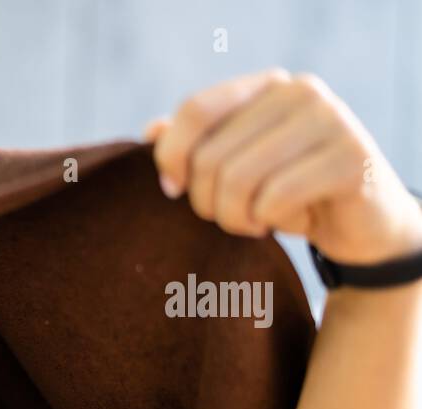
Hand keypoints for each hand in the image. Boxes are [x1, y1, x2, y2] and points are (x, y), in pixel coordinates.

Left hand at [144, 68, 421, 264]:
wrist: (357, 222)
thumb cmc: (286, 193)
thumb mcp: (235, 167)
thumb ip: (196, 146)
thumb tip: (151, 131)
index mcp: (266, 85)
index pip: (195, 109)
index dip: (170, 156)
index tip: (172, 190)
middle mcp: (300, 92)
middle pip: (210, 155)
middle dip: (206, 202)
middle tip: (228, 216)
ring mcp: (331, 120)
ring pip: (238, 180)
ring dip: (234, 218)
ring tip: (253, 223)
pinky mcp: (351, 158)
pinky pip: (275, 199)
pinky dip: (268, 222)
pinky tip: (286, 222)